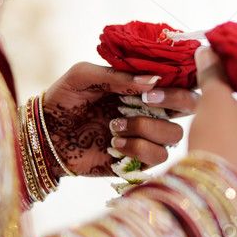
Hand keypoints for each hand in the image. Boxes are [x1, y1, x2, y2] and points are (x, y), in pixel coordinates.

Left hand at [44, 63, 196, 175]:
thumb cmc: (64, 99)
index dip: (178, 82)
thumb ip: (118, 75)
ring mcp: (148, 137)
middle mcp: (153, 111)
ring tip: (115, 126)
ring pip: (174, 134)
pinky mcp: (140, 161)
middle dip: (175, 101)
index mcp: (144, 88)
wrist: (44, 135)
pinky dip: (136, 149)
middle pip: (191, 106)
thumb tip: (153, 81)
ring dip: (146, 128)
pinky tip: (114, 145)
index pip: (179, 81)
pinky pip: (157, 157)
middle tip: (146, 101)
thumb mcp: (84, 76)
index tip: (152, 86)